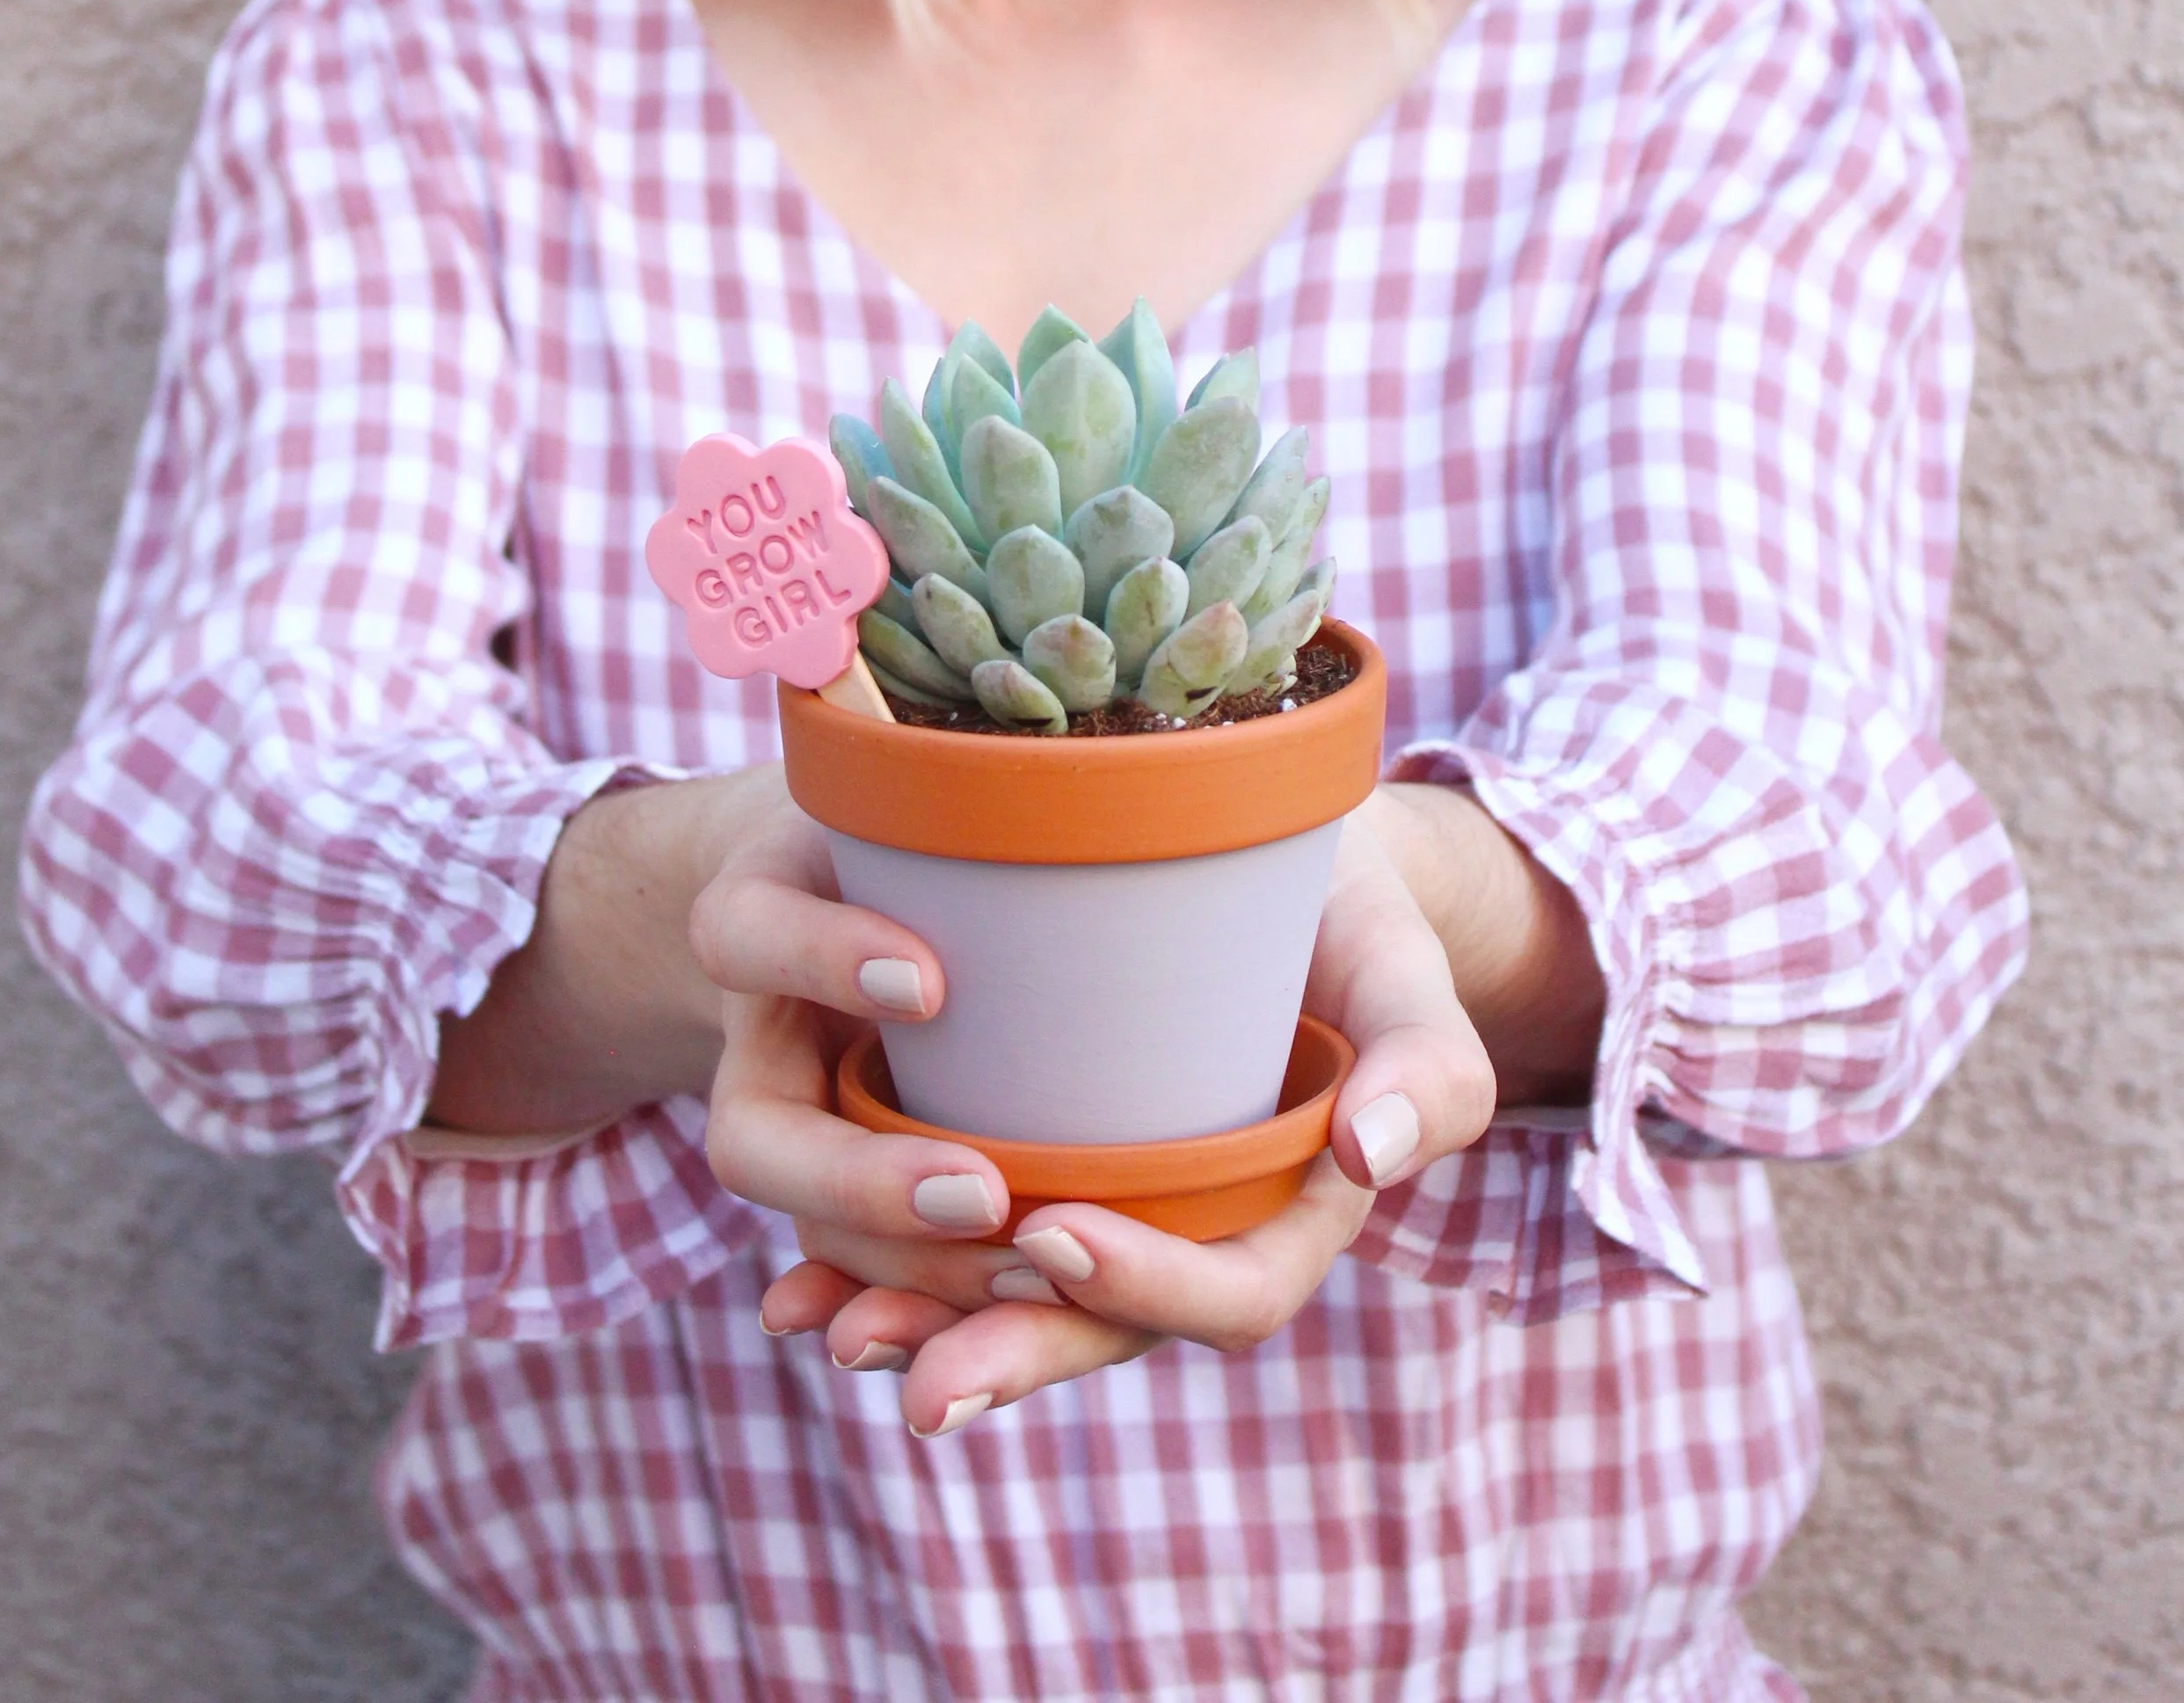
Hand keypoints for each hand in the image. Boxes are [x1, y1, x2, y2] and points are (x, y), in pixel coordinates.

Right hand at [692, 798, 1027, 1322]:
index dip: (822, 959)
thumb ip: (964, 787)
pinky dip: (914, 1316)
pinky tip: (974, 1350)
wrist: (832, 886)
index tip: (926, 982)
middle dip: (863, 1186)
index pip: (753, 932)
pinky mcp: (856, 1192)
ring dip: (909, 1272)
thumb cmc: (910, 815)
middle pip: (756, 1144)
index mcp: (755, 916)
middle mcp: (755, 1040)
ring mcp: (795, 1131)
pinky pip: (866, 1275)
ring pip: (812, 1232)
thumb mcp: (909, 781)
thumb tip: (1119, 758)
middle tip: (987, 1193)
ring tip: (1029, 1282)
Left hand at [751, 804, 1496, 1435]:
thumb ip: (1425, 1061)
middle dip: (1003, 1351)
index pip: (1234, 1291)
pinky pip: (949, 1240)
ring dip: (915, 1322)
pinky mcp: (1027, 1152)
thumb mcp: (1403, 964)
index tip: (1053, 1232)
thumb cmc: (1350, 906)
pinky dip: (869, 1266)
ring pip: (1009, 1296)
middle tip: (904, 1372)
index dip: (1147, 1286)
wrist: (1275, 842)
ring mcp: (1105, 1198)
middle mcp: (1188, 1226)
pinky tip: (791, 1291)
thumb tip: (1369, 1160)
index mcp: (1292, 1210)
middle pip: (1099, 1323)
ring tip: (822, 1329)